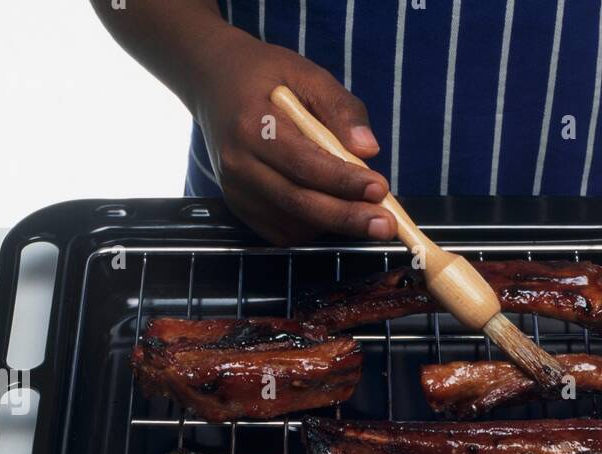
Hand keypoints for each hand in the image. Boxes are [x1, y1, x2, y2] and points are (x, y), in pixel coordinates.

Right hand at [191, 26, 397, 246]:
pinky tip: (331, 210)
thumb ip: (341, 109)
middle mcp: (238, 163)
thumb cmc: (267, 78)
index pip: (303, 162)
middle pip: (298, 202)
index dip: (343, 181)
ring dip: (333, 224)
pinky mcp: (239, 208)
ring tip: (365, 213)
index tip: (380, 188)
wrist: (215, 85)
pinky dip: (313, 228)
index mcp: (252, 125)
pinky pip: (282, 232)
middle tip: (386, 225)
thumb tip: (368, 150)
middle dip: (347, 218)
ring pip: (292, 223)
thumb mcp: (308, 75)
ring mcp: (235, 190)